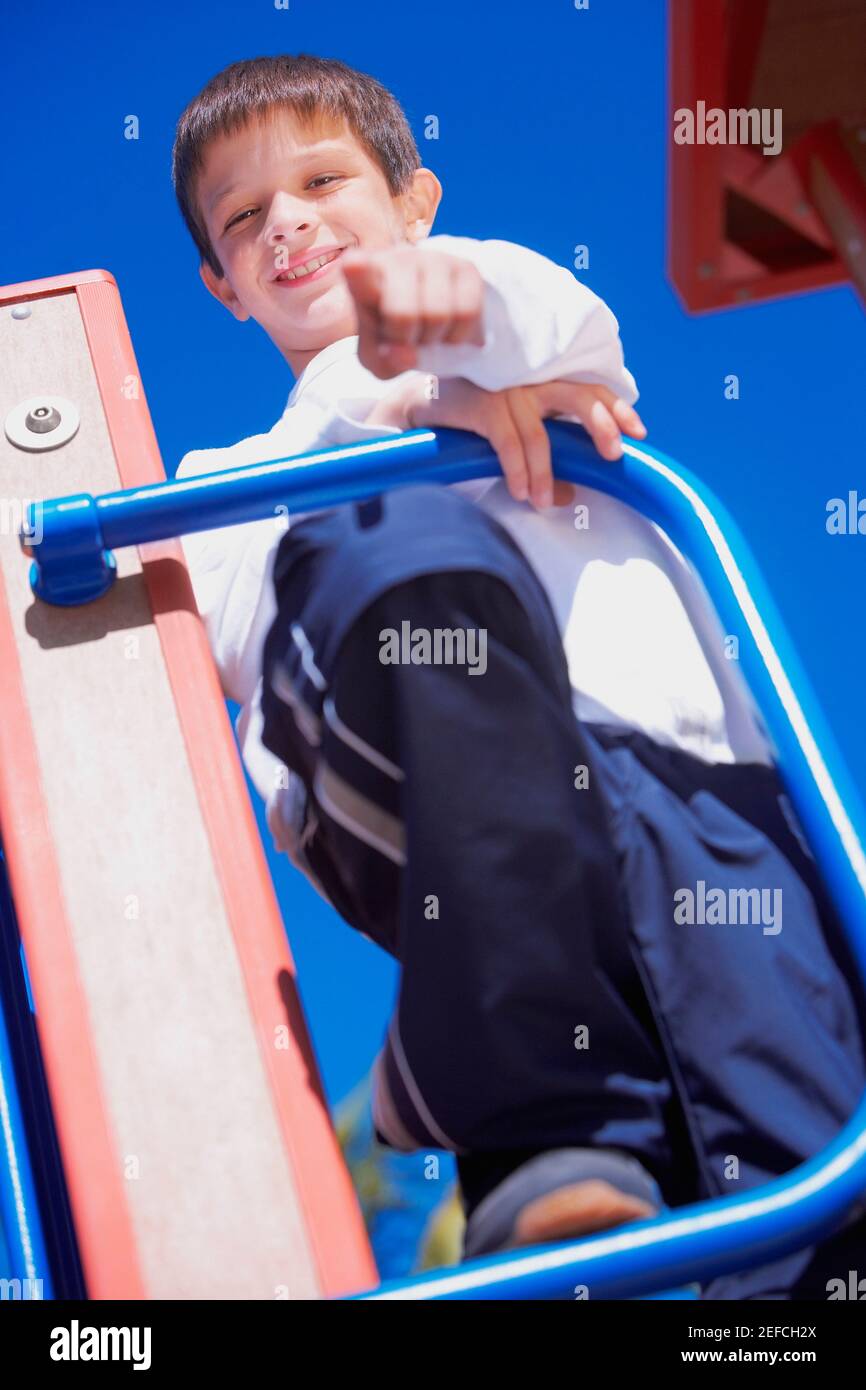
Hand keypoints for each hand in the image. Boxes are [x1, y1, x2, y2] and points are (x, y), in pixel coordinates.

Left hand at [339, 246, 485, 379]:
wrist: (431, 318)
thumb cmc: (394, 335)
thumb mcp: (379, 357)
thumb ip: (384, 362)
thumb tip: (405, 354)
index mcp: (362, 277)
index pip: (356, 268)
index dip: (358, 270)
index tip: (355, 266)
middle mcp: (397, 258)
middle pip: (403, 314)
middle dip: (408, 339)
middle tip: (408, 337)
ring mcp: (432, 258)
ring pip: (438, 313)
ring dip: (436, 338)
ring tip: (429, 332)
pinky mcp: (464, 266)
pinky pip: (467, 312)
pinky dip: (460, 334)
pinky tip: (450, 329)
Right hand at [364, 375, 646, 508]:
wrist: (423, 403)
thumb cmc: (475, 416)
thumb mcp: (516, 432)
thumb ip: (547, 455)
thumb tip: (570, 495)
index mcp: (544, 379)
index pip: (591, 387)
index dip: (616, 409)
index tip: (637, 432)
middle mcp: (531, 377)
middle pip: (578, 397)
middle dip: (600, 426)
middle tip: (611, 456)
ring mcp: (506, 388)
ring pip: (540, 434)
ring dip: (545, 474)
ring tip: (543, 501)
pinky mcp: (482, 403)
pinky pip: (509, 442)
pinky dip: (518, 470)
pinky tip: (522, 491)